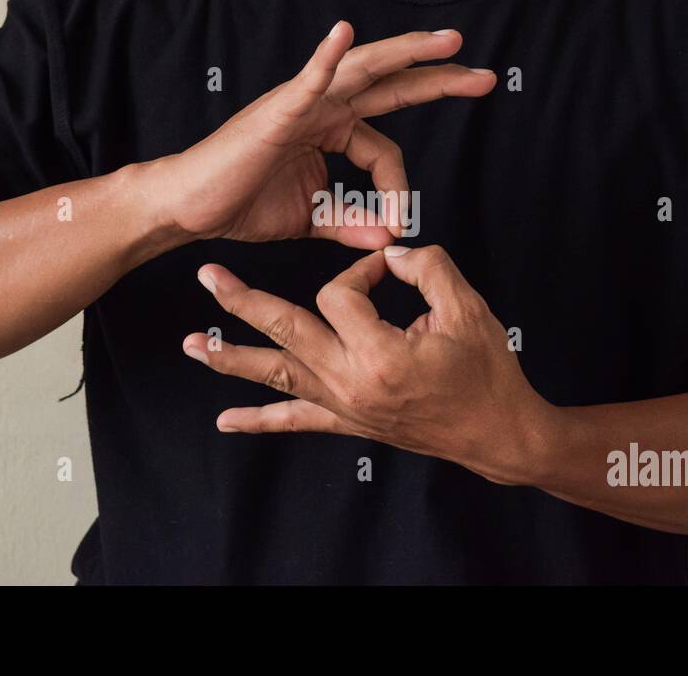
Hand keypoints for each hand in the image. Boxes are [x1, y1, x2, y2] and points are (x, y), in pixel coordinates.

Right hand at [158, 22, 494, 247]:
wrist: (191, 206)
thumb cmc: (241, 205)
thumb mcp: (310, 217)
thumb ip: (349, 220)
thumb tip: (388, 236)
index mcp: (332, 131)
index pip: (386, 151)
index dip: (400, 188)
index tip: (400, 224)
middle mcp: (323, 108)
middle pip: (392, 86)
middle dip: (440, 79)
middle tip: (485, 77)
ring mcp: (302, 103)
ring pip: (364, 70)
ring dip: (406, 53)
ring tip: (447, 42)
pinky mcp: (277, 110)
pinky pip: (307, 79)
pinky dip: (326, 57)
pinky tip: (344, 33)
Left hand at [182, 245, 558, 485]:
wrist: (496, 435)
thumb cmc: (487, 373)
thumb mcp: (468, 309)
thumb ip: (428, 268)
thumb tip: (391, 252)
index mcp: (378, 352)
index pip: (341, 293)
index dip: (361, 269)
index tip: (388, 264)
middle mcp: (350, 382)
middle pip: (284, 330)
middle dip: (242, 301)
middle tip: (207, 276)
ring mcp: (344, 406)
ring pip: (276, 376)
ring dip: (231, 358)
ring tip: (191, 345)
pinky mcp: (347, 423)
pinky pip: (294, 422)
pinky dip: (258, 421)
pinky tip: (225, 422)